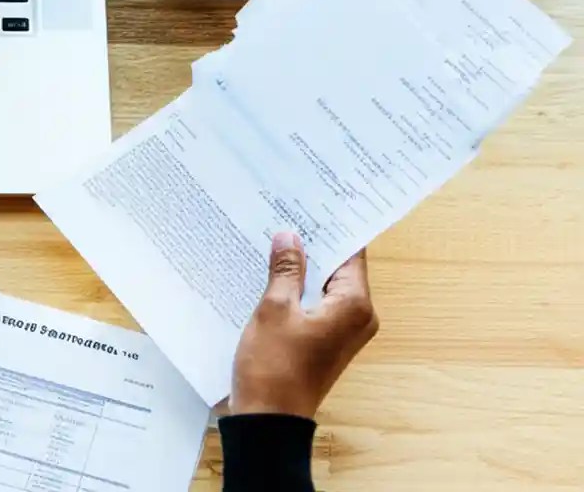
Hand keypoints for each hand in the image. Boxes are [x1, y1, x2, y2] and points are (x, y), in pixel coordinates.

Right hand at [230, 232, 379, 418]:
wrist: (268, 420)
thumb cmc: (274, 367)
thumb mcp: (274, 309)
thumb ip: (285, 270)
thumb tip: (289, 236)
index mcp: (354, 305)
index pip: (350, 254)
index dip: (331, 228)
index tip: (312, 204)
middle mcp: (357, 318)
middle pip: (338, 269)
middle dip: (312, 246)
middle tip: (286, 216)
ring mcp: (341, 332)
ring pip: (324, 287)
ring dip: (301, 269)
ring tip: (274, 241)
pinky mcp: (324, 342)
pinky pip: (315, 305)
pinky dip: (297, 290)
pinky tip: (271, 276)